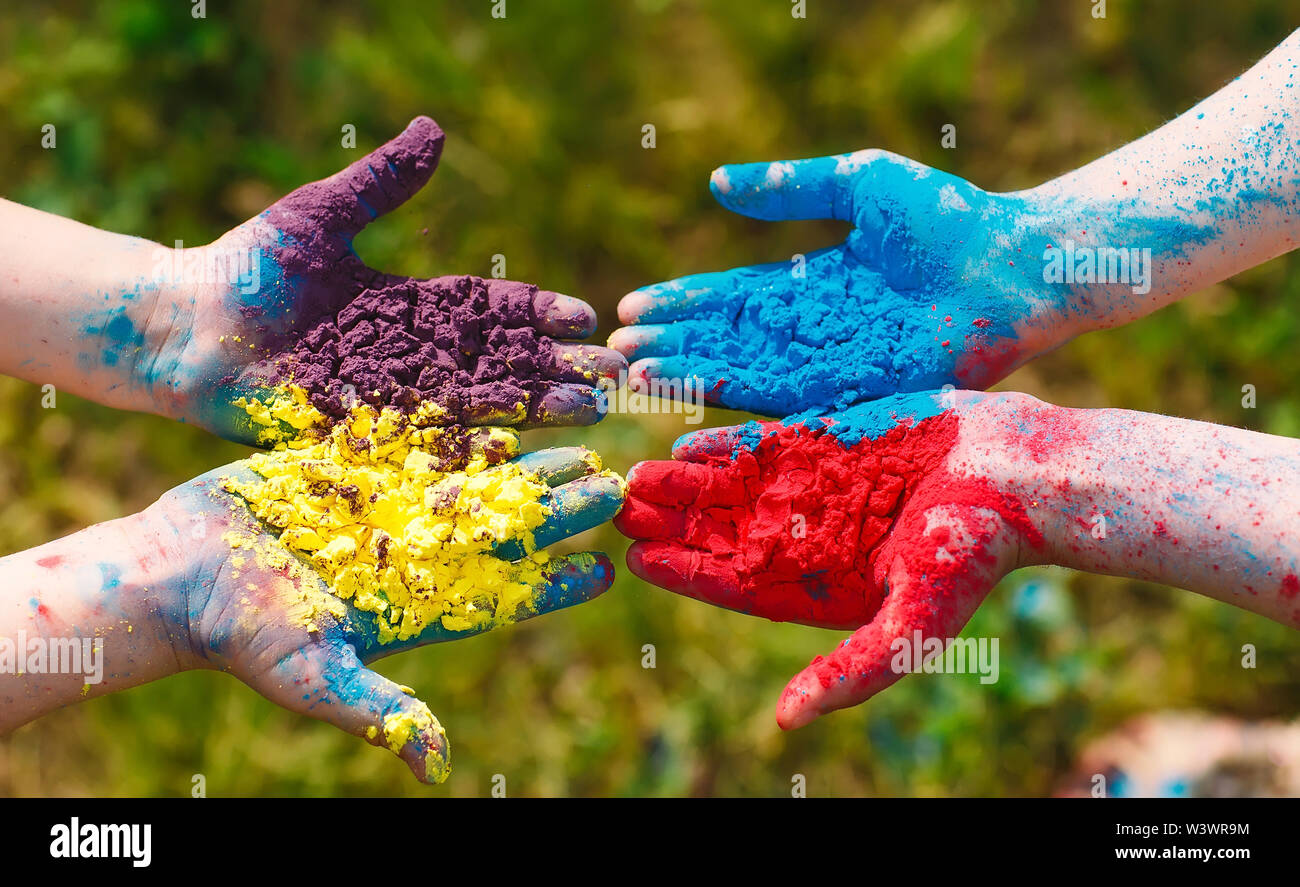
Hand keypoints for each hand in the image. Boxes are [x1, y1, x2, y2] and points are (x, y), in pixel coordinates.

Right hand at [148, 432, 623, 782]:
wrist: (179, 571)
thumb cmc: (242, 636)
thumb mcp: (313, 677)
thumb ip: (377, 711)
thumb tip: (435, 768)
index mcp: (418, 606)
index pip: (504, 598)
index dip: (553, 587)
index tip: (603, 569)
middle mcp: (416, 555)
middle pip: (504, 532)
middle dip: (559, 512)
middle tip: (614, 489)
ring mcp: (390, 508)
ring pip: (477, 483)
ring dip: (530, 468)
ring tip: (582, 451)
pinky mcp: (360, 467)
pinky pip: (425, 444)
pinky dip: (468, 428)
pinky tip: (513, 412)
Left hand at [153, 116, 624, 443]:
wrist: (185, 327)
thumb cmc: (247, 267)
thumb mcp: (321, 216)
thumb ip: (381, 183)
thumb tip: (435, 129)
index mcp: (410, 305)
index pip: (490, 310)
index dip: (538, 314)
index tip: (585, 316)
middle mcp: (412, 356)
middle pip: (500, 362)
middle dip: (557, 367)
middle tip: (613, 374)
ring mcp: (392, 399)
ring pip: (479, 405)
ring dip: (535, 409)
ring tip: (589, 410)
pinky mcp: (365, 435)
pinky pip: (429, 444)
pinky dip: (477, 449)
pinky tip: (524, 452)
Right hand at [611, 151, 1084, 416]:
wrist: (1014, 261)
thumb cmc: (946, 215)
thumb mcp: (856, 183)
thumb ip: (788, 186)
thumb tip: (714, 183)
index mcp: (812, 283)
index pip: (733, 298)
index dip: (683, 304)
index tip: (632, 309)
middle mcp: (816, 331)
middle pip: (729, 341)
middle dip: (672, 347)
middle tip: (616, 354)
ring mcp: (835, 364)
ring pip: (746, 373)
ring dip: (691, 375)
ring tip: (640, 376)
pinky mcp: (858, 391)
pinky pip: (788, 400)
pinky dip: (740, 402)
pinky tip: (699, 403)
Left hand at [615, 390, 1036, 727]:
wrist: (1020, 473)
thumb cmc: (974, 549)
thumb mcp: (912, 622)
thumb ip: (852, 671)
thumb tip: (786, 722)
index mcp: (822, 586)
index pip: (736, 586)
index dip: (687, 573)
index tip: (638, 558)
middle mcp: (811, 540)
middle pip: (724, 535)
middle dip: (672, 523)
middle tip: (617, 507)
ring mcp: (818, 489)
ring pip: (735, 489)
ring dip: (687, 483)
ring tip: (638, 476)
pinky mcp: (832, 443)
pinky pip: (766, 445)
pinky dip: (726, 443)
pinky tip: (685, 441)